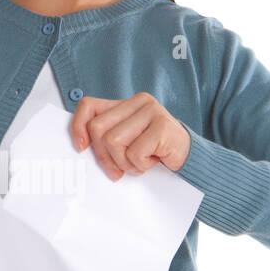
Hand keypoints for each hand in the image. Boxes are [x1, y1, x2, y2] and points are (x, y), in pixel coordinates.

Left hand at [69, 92, 190, 179]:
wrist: (191, 158)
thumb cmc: (156, 151)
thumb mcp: (127, 140)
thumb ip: (107, 136)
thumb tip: (80, 146)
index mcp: (126, 103)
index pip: (89, 105)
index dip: (78, 127)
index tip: (81, 148)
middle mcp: (139, 102)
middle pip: (98, 129)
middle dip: (104, 156)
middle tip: (117, 169)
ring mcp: (152, 112)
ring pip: (113, 141)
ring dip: (124, 162)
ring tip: (140, 163)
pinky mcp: (162, 127)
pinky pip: (134, 153)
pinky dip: (141, 165)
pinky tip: (154, 161)